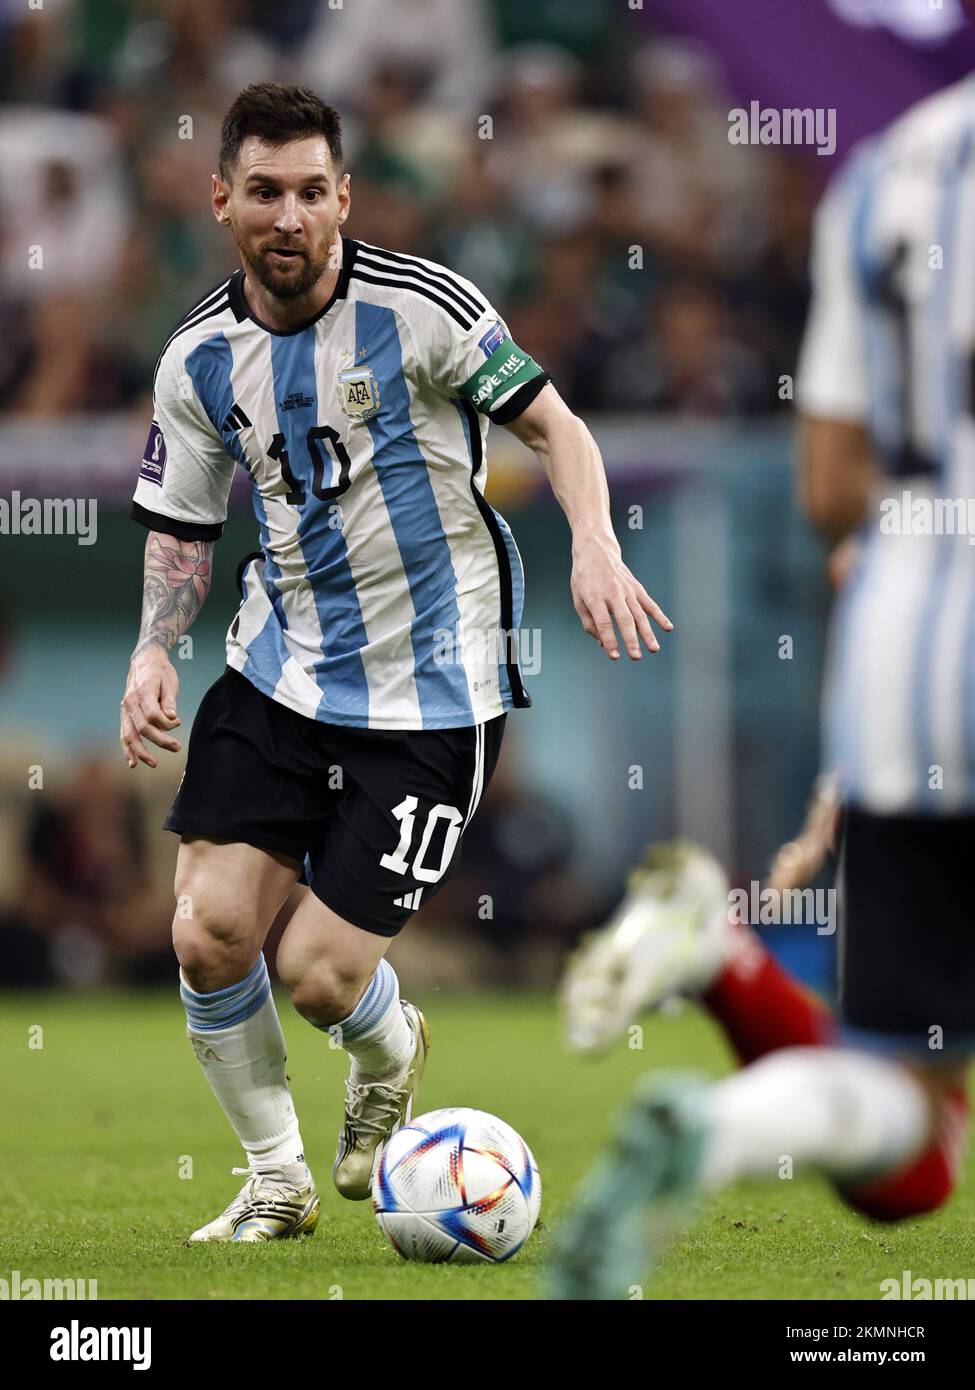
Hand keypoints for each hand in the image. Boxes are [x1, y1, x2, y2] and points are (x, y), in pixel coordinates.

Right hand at [120, 645, 181, 768]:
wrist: (145, 660)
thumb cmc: (160, 671)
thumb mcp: (169, 681)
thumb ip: (169, 701)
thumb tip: (173, 719)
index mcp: (142, 692)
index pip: (153, 715)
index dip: (167, 724)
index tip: (179, 723)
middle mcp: (130, 702)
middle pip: (143, 728)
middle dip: (160, 741)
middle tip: (177, 747)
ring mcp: (125, 709)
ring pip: (129, 735)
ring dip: (140, 751)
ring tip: (153, 763)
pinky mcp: (125, 715)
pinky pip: (124, 734)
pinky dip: (127, 749)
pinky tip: (133, 762)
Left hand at [570, 536, 672, 659]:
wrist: (597, 551)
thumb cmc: (584, 578)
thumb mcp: (578, 599)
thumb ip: (588, 622)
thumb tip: (602, 643)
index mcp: (595, 596)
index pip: (603, 622)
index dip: (609, 640)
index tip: (614, 655)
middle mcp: (613, 593)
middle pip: (624, 619)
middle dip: (631, 639)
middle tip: (636, 656)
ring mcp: (627, 590)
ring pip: (640, 614)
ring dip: (647, 633)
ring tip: (654, 649)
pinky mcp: (637, 588)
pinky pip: (650, 604)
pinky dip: (659, 616)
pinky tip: (668, 628)